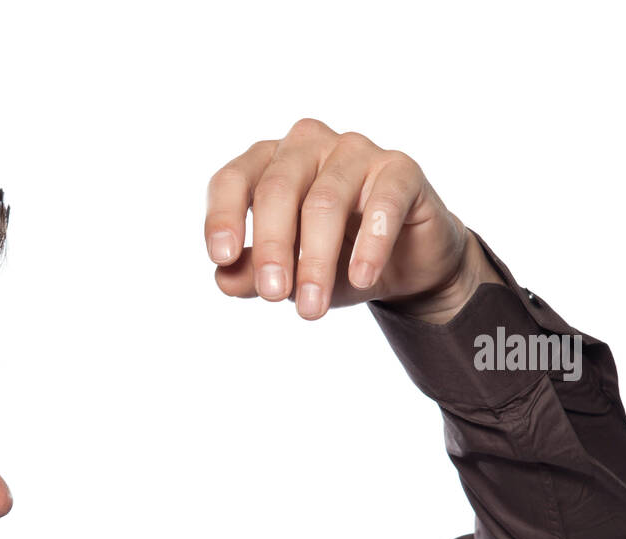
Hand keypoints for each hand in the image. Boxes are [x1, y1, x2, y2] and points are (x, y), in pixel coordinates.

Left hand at [205, 118, 497, 323]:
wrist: (403, 265)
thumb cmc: (334, 259)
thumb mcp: (288, 274)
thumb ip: (252, 275)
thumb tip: (223, 279)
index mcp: (269, 163)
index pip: (234, 179)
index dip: (222, 216)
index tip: (223, 258)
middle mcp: (308, 145)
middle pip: (278, 189)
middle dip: (272, 246)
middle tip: (272, 295)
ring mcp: (355, 150)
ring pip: (325, 201)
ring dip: (316, 259)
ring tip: (311, 307)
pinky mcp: (400, 169)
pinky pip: (383, 201)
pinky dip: (370, 243)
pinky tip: (362, 278)